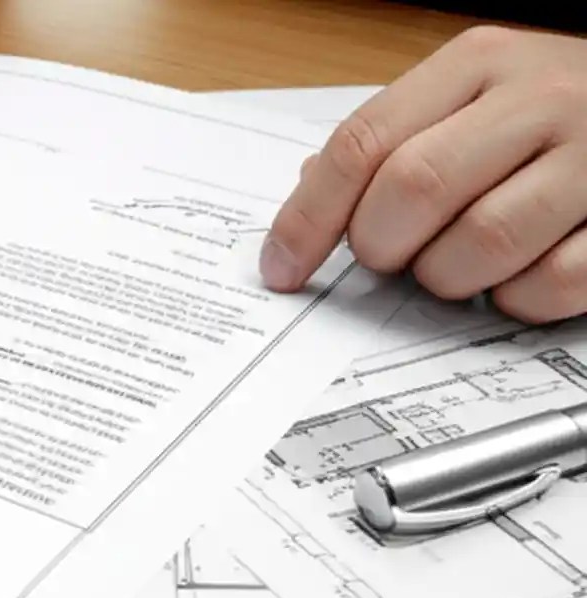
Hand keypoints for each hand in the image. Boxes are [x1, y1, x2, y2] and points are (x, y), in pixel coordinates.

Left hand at [260, 26, 586, 323]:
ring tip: (456, 265)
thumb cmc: (550, 108)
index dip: (308, 217)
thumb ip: (393, 138)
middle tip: (389, 256)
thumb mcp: (468, 94)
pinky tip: (516, 278)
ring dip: (447, 277)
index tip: (282, 267)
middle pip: (414, 190)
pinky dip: (516, 299)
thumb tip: (311, 192)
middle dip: (381, 246)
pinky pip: (552, 284)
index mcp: (479, 62)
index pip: (363, 143)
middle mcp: (538, 99)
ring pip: (480, 244)